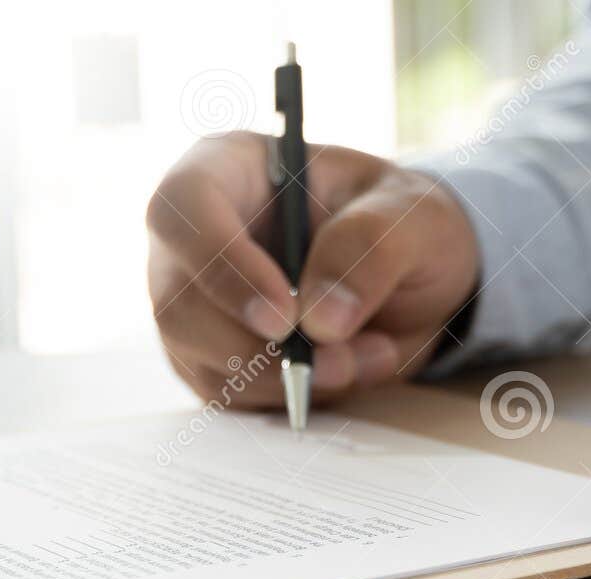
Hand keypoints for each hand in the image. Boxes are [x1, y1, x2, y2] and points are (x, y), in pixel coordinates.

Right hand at [146, 131, 478, 407]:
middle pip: (178, 303)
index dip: (222, 265)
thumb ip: (370, 248)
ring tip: (365, 359)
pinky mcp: (212, 359)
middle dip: (260, 349)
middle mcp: (193, 239)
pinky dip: (291, 397)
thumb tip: (321, 320)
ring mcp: (196, 303)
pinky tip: (344, 373)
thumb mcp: (412, 215)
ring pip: (203, 360)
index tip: (284, 316)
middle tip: (337, 361)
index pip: (182, 207)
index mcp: (227, 169)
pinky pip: (230, 396)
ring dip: (285, 380)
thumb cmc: (399, 224)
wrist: (412, 279)